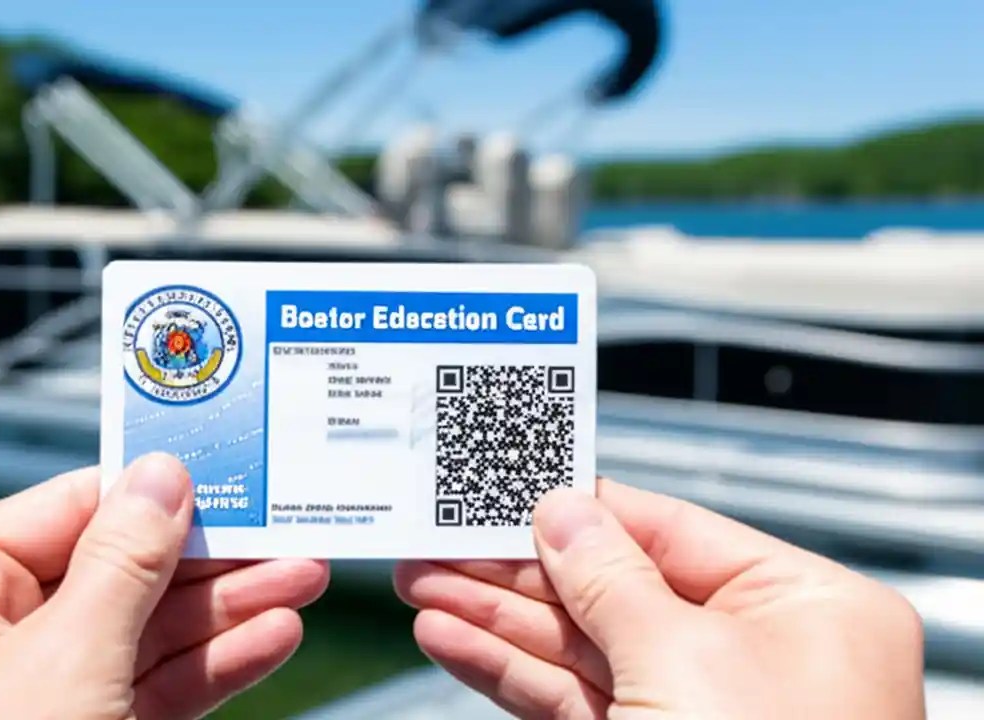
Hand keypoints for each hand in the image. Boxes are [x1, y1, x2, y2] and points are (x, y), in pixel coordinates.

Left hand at [0, 453, 328, 718]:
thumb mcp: (64, 660)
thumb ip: (122, 563)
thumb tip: (161, 479)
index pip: (61, 511)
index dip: (150, 493)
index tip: (226, 475)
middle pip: (112, 572)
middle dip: (207, 562)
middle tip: (285, 536)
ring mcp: (26, 695)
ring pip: (139, 633)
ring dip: (223, 614)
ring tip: (299, 583)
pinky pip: (145, 687)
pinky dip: (208, 668)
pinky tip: (267, 640)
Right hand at [395, 478, 924, 719]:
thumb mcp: (682, 660)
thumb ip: (612, 578)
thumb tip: (564, 514)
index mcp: (805, 609)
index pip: (670, 529)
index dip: (579, 509)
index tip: (508, 490)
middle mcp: (757, 655)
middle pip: (612, 587)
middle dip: (516, 570)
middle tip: (443, 543)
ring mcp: (700, 710)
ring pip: (581, 646)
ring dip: (497, 619)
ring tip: (426, 589)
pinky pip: (572, 697)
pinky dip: (510, 671)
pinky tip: (455, 641)